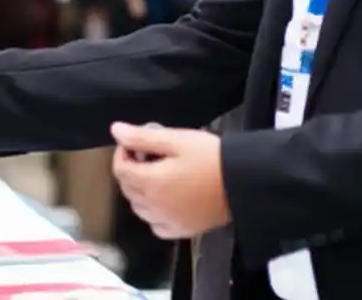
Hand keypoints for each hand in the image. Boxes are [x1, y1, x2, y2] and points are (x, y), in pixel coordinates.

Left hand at [110, 122, 230, 238]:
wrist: (244, 182)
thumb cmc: (213, 159)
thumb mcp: (176, 140)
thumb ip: (142, 137)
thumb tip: (117, 131)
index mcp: (151, 183)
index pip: (120, 169)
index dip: (123, 153)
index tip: (134, 144)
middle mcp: (155, 206)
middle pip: (127, 188)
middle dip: (131, 170)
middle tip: (148, 155)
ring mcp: (169, 221)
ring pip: (139, 208)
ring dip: (140, 191)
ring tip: (158, 174)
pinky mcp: (183, 230)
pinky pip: (156, 225)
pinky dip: (154, 214)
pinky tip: (165, 200)